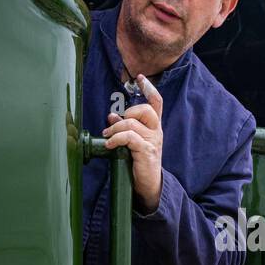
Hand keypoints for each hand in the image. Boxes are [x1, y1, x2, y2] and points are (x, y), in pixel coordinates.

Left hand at [104, 73, 163, 212]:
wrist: (149, 186)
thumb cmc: (139, 163)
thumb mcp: (132, 143)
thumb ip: (124, 128)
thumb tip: (112, 115)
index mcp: (154, 127)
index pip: (157, 103)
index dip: (149, 89)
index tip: (141, 78)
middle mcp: (156, 132)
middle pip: (145, 109)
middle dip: (127, 113)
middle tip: (114, 125)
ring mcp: (153, 141)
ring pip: (132, 123)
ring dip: (115, 128)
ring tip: (107, 137)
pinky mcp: (147, 151)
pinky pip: (129, 137)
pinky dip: (116, 139)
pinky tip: (109, 145)